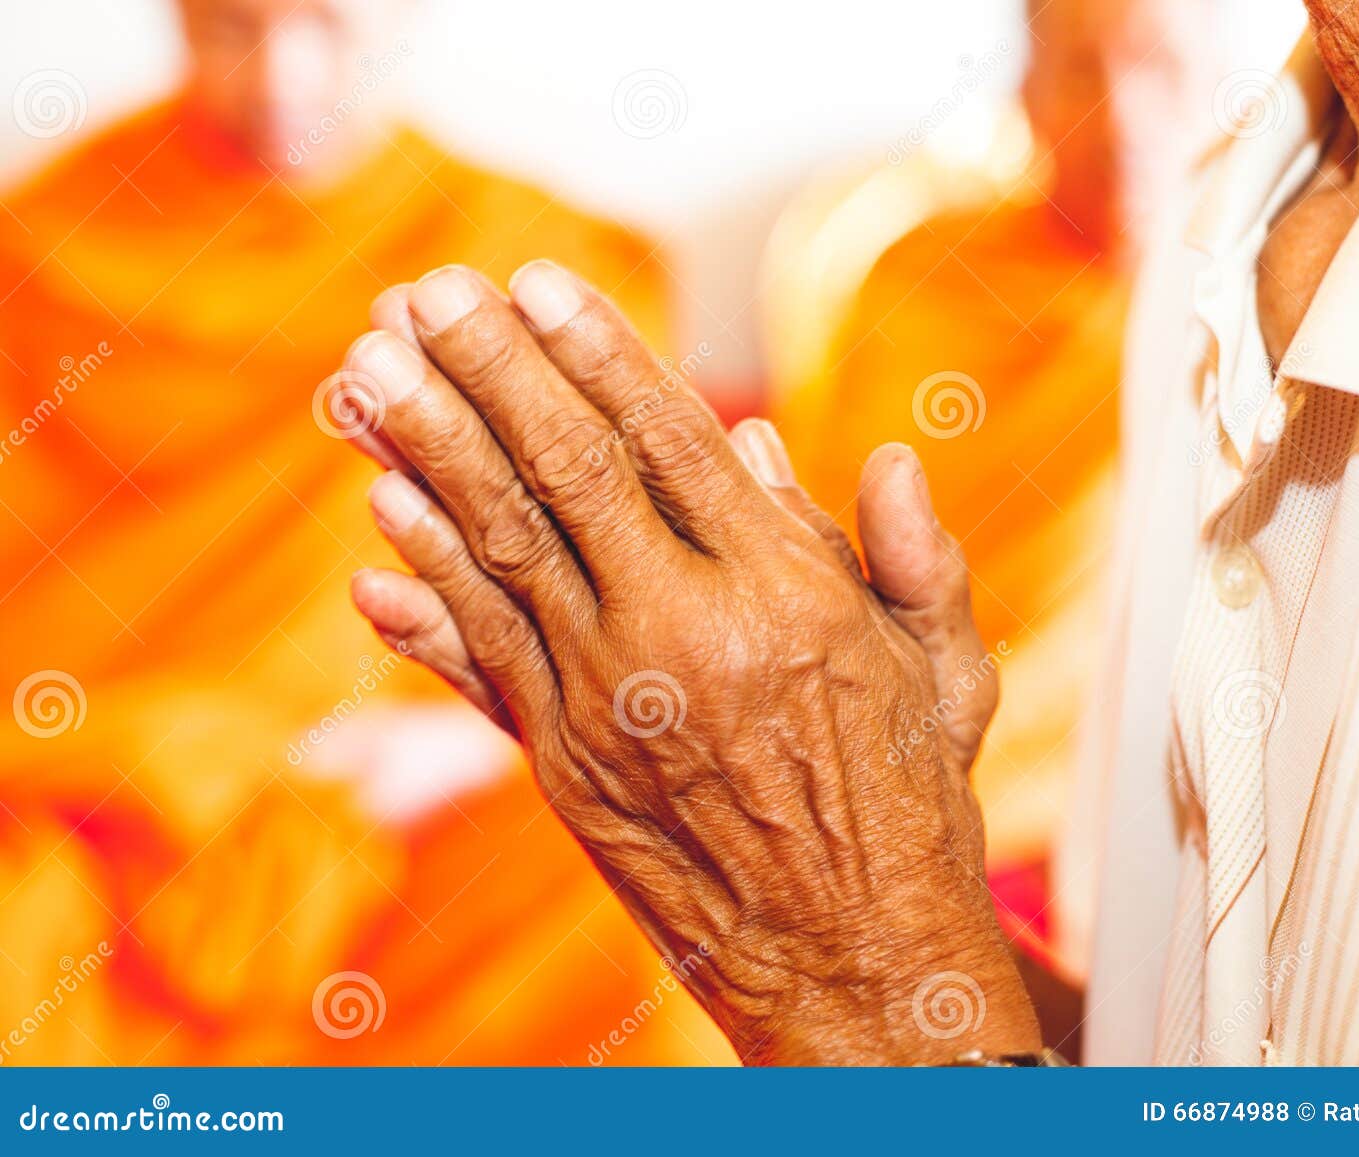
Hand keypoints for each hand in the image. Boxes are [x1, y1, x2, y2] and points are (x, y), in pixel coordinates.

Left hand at [338, 263, 1038, 1063]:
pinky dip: (426, 577)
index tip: (536, 281)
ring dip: (426, 449)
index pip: (671, 443)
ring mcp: (609, 703)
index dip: (596, 354)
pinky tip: (380, 510)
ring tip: (368, 366)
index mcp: (787, 596)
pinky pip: (480, 651)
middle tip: (427, 291)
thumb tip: (880, 457)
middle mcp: (686, 637)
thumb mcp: (948, 672)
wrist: (848, 960)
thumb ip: (915, 558)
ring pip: (502, 548)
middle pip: (567, 473)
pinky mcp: (561, 764)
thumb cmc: (907, 805)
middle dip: (488, 370)